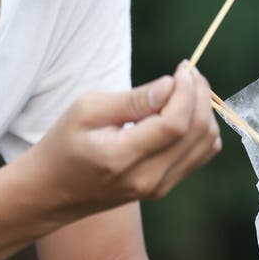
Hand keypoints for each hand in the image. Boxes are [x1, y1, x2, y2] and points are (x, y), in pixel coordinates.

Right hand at [28, 61, 220, 218]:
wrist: (52, 191)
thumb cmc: (63, 142)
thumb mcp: (86, 110)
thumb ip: (131, 100)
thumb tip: (170, 85)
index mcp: (122, 158)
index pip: (175, 125)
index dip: (187, 91)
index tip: (181, 67)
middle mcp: (147, 179)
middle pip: (197, 133)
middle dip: (200, 95)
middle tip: (187, 71)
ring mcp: (158, 188)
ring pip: (206, 144)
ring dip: (204, 110)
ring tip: (185, 87)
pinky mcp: (164, 188)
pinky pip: (200, 155)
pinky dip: (201, 128)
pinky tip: (183, 110)